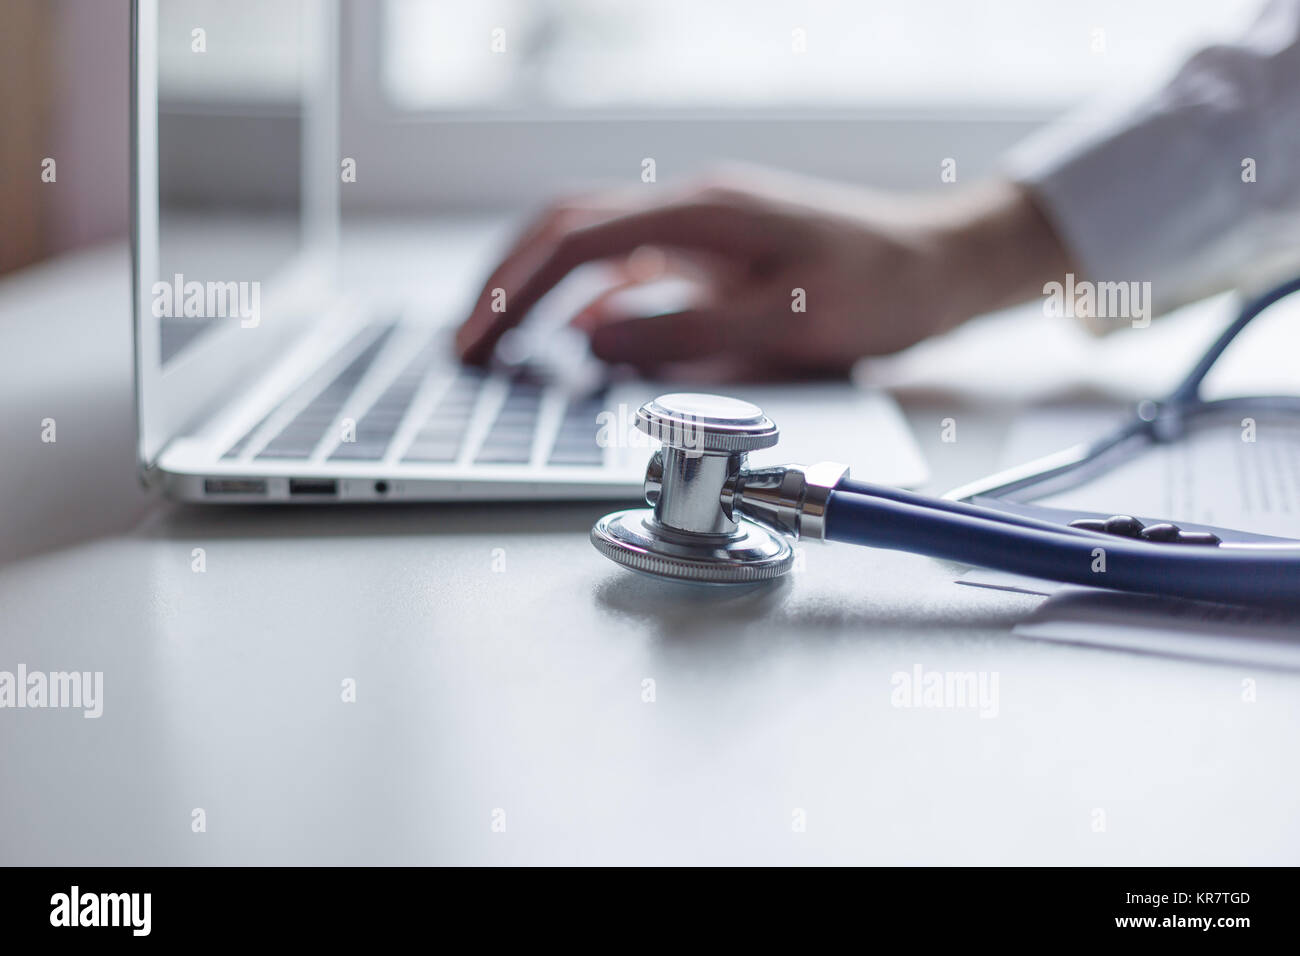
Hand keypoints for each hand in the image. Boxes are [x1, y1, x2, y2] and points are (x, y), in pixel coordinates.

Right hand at [455, 169, 1070, 378]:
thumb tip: (592, 342)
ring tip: (499, 340)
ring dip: (539, 288)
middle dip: (507, 281)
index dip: (517, 290)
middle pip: (567, 227)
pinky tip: (579, 337)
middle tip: (467, 341)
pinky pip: (633, 270)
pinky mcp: (716, 256)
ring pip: (592, 245)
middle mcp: (692, 210)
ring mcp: (701, 230)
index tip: (480, 339)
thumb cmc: (880, 288)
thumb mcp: (786, 321)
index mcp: (702, 213)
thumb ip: (685, 332)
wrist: (942, 265)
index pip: (577, 240)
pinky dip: (591, 300)